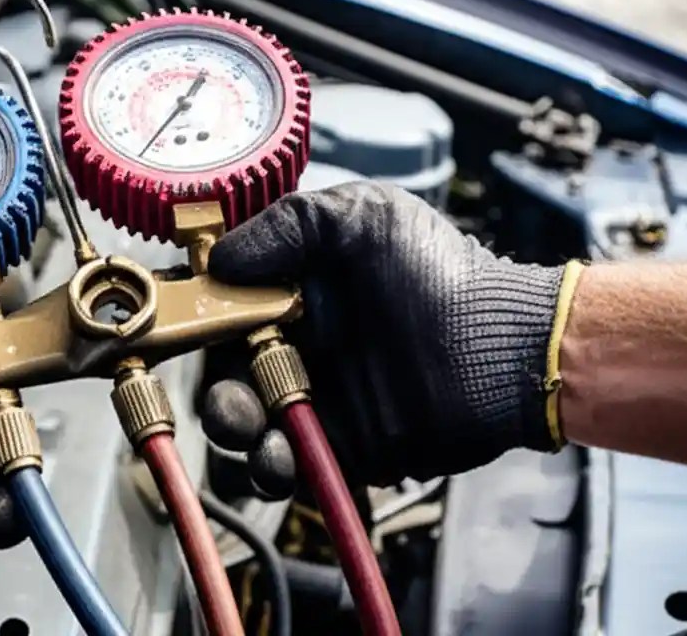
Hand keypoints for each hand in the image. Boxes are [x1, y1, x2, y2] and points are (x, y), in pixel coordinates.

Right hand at [201, 182, 567, 491]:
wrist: (502, 346)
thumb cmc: (441, 273)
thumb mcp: (362, 218)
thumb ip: (286, 224)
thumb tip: (219, 260)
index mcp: (293, 294)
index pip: (222, 311)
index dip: (197, 322)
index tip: (184, 329)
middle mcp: (299, 347)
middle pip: (224, 377)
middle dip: (216, 393)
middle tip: (230, 398)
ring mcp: (319, 399)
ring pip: (249, 427)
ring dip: (239, 432)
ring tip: (256, 431)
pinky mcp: (342, 447)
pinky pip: (290, 465)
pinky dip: (273, 467)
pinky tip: (281, 456)